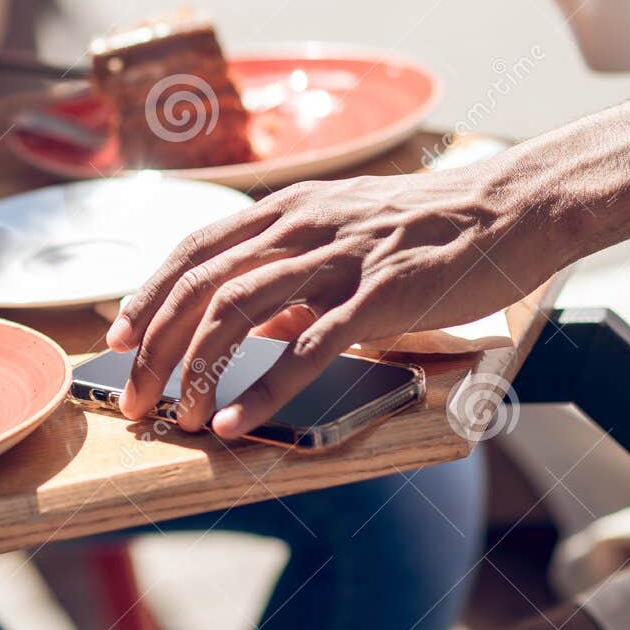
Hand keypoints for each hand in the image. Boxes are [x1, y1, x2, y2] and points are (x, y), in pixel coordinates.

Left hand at [105, 165, 562, 437]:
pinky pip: (306, 349)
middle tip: (132, 395)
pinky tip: (234, 421)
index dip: (148, 294)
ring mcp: (338, 259)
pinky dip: (261, 391)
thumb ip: (293, 276)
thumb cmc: (429, 229)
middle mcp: (300, 226)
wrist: (511, 209)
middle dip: (153, 346)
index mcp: (286, 209)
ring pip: (237, 312)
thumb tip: (249, 326)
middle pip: (200, 285)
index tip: (118, 335)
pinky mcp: (378, 296)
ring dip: (196, 370)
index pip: (194, 250)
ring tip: (175, 415)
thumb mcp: (344, 237)